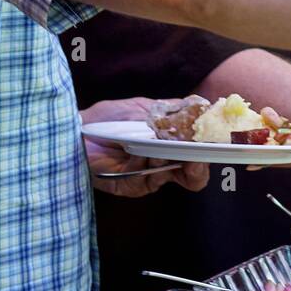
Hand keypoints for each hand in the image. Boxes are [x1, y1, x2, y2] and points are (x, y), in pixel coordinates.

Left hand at [80, 97, 209, 196]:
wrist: (78, 128)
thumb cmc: (110, 118)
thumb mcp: (146, 107)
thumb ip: (175, 109)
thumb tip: (204, 105)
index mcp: (170, 147)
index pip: (199, 156)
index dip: (209, 152)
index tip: (212, 143)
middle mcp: (164, 164)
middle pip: (194, 176)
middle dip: (197, 165)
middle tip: (194, 157)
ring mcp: (149, 177)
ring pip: (172, 176)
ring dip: (167, 159)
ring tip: (157, 146)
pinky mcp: (133, 186)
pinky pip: (149, 179)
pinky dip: (147, 163)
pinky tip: (139, 153)